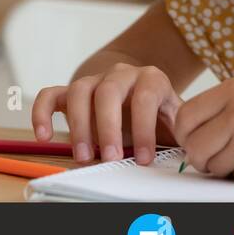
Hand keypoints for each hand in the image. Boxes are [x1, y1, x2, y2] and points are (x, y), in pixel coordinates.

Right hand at [31, 63, 181, 164]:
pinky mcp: (70, 90)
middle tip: (110, 158)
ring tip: (84, 156)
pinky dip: (42, 113)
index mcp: (151, 79)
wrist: (138, 92)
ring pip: (79, 91)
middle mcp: (121, 75)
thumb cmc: (158, 113)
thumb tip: (191, 153)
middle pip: (109, 92)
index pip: (145, 98)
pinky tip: (44, 136)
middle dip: (108, 127)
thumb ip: (179, 132)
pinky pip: (50, 94)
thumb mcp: (174, 120)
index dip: (144, 130)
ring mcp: (94, 80)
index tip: (143, 159)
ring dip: (79, 126)